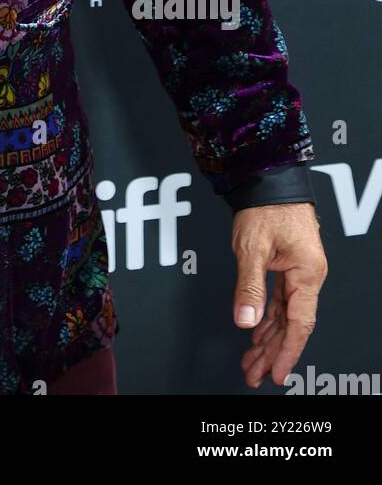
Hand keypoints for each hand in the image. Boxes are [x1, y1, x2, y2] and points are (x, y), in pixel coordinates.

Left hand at [232, 202, 327, 387]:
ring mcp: (299, 273)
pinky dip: (267, 319)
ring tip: (252, 362)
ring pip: (284, 315)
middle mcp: (307, 276)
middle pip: (291, 324)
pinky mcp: (288, 268)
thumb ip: (249, 286)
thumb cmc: (266, 207)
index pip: (299, 323)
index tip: (276, 373)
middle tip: (254, 374)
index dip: (286, 352)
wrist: (269, 179)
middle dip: (272, 352)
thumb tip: (245, 320)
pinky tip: (256, 334)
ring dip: (268, 339)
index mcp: (307, 273)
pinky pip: (279, 302)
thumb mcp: (252, 248)